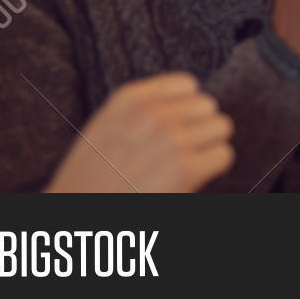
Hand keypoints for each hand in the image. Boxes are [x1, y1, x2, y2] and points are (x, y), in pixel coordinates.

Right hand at [45, 74, 233, 192]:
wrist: (76, 213)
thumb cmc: (90, 178)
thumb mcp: (106, 127)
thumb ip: (143, 109)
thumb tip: (189, 99)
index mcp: (130, 98)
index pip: (187, 85)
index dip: (185, 109)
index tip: (173, 128)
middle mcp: (154, 113)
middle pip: (208, 106)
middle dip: (197, 128)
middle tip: (176, 152)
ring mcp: (172, 139)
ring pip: (221, 127)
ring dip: (207, 146)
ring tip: (182, 164)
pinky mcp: (187, 168)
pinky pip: (224, 155)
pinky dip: (212, 168)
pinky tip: (190, 179)